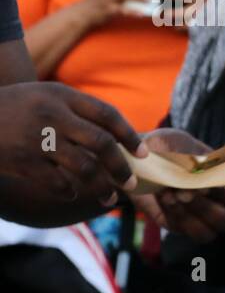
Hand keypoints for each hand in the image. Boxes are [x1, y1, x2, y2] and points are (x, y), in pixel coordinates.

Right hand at [0, 82, 142, 204]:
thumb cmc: (9, 111)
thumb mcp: (41, 98)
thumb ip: (74, 112)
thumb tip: (115, 140)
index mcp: (61, 94)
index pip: (107, 114)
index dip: (129, 136)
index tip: (143, 153)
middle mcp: (52, 113)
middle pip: (102, 143)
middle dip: (121, 166)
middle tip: (130, 182)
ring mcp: (37, 137)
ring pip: (85, 167)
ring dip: (101, 187)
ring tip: (109, 198)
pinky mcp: (22, 160)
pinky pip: (58, 183)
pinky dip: (69, 192)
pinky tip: (72, 195)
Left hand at [136, 128, 224, 242]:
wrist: (139, 156)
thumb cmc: (169, 147)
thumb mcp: (181, 143)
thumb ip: (192, 157)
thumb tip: (198, 171)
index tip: (205, 180)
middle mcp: (218, 206)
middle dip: (206, 208)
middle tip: (185, 193)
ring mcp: (198, 219)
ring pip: (206, 233)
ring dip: (188, 214)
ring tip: (171, 196)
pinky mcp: (177, 225)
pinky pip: (180, 228)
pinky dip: (172, 213)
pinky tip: (163, 197)